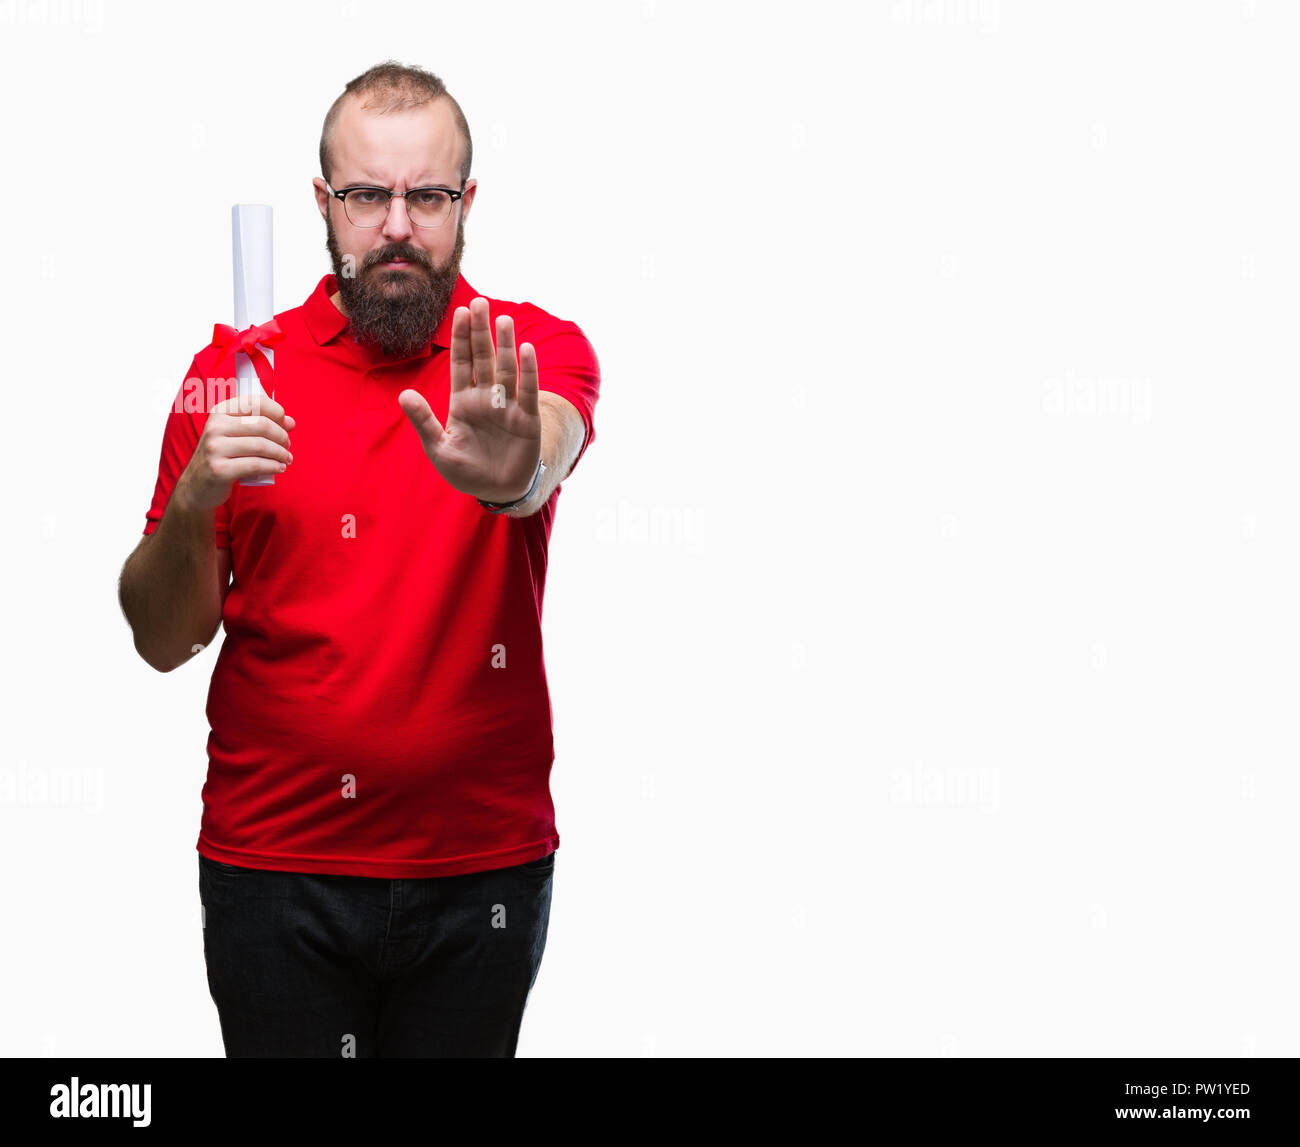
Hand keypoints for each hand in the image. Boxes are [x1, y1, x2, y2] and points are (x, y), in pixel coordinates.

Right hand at [176, 391, 294, 512]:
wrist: (197, 486)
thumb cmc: (222, 457)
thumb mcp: (233, 435)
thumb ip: (259, 425)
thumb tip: (290, 422)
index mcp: (219, 412)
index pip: (254, 402)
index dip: (277, 412)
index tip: (287, 424)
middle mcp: (215, 427)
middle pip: (262, 425)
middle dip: (282, 435)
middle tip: (287, 445)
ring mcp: (215, 448)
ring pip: (261, 445)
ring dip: (281, 453)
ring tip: (287, 459)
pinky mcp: (219, 470)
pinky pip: (255, 465)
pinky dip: (273, 466)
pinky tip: (279, 468)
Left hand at [397, 296, 540, 501]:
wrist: (497, 491)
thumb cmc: (466, 471)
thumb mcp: (439, 448)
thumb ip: (424, 421)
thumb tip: (404, 395)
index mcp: (462, 401)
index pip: (460, 363)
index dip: (461, 338)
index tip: (460, 312)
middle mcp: (485, 398)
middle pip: (483, 358)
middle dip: (480, 332)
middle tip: (479, 303)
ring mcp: (507, 407)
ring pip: (506, 369)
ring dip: (504, 345)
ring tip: (503, 319)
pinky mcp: (527, 420)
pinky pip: (527, 391)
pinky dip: (527, 372)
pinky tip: (525, 350)